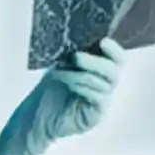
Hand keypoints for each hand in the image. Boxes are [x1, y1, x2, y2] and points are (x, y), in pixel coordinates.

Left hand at [0, 38, 123, 154]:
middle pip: (114, 71)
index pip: (117, 59)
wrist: (37, 115)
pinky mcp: (97, 115)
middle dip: (96, 62)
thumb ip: (75, 55)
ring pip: (105, 84)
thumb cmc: (50, 89)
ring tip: (63, 73)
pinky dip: (85, 89)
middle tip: (77, 57)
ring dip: (82, 75)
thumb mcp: (61, 66)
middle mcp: (105, 85)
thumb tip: (81, 38)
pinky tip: (72, 86)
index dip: (114, 50)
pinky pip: (100, 99)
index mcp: (99, 70)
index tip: (103, 41)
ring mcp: (102, 101)